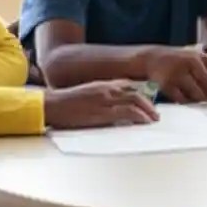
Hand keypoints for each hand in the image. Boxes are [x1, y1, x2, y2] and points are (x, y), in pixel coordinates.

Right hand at [44, 80, 159, 128]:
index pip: (128, 85)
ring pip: (134, 100)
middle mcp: (106, 90)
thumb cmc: (65, 104)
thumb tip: (113, 109)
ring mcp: (105, 100)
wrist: (51, 105)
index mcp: (102, 85)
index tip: (149, 102)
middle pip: (135, 93)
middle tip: (155, 114)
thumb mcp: (86, 95)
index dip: (141, 93)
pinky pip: (126, 112)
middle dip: (149, 103)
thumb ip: (101, 98)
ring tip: (154, 119)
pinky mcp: (102, 112)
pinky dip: (138, 116)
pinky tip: (144, 121)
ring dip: (147, 110)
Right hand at [145, 47, 206, 102]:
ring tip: (199, 99)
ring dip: (200, 100)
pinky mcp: (167, 84)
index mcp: (201, 55)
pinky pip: (183, 99)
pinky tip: (186, 98)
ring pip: (197, 94)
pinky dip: (186, 101)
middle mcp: (191, 62)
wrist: (153, 58)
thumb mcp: (196, 59)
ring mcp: (178, 73)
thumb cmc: (180, 61)